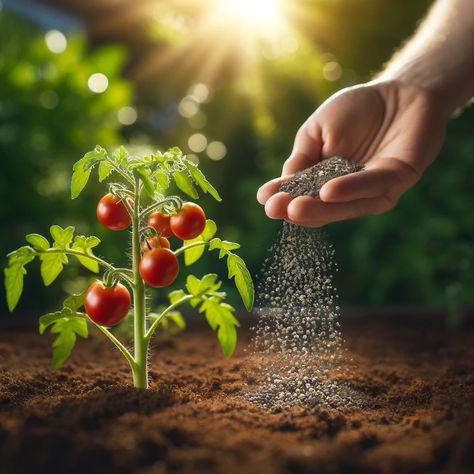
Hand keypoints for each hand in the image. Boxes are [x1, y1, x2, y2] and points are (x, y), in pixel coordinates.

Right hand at [257, 80, 447, 226]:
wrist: (399, 90)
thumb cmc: (356, 109)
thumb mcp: (317, 131)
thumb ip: (302, 158)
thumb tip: (281, 186)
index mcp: (325, 181)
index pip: (302, 194)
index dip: (283, 197)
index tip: (263, 199)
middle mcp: (348, 192)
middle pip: (321, 208)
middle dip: (297, 210)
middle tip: (275, 210)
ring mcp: (372, 191)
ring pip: (344, 206)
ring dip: (319, 208)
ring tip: (295, 208)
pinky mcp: (396, 182)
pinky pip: (371, 187)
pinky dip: (349, 190)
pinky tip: (328, 191)